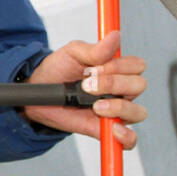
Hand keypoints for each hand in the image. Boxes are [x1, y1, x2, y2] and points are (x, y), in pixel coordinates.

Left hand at [21, 31, 146, 148]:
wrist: (37, 92)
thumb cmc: (57, 70)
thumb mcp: (73, 53)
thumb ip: (95, 49)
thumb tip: (115, 35)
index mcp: (116, 69)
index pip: (136, 66)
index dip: (118, 67)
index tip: (94, 68)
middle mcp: (120, 90)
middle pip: (138, 86)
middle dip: (114, 84)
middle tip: (87, 85)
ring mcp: (115, 111)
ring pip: (137, 112)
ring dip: (118, 107)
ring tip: (96, 106)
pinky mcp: (105, 129)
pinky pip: (129, 140)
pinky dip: (126, 136)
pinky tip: (112, 128)